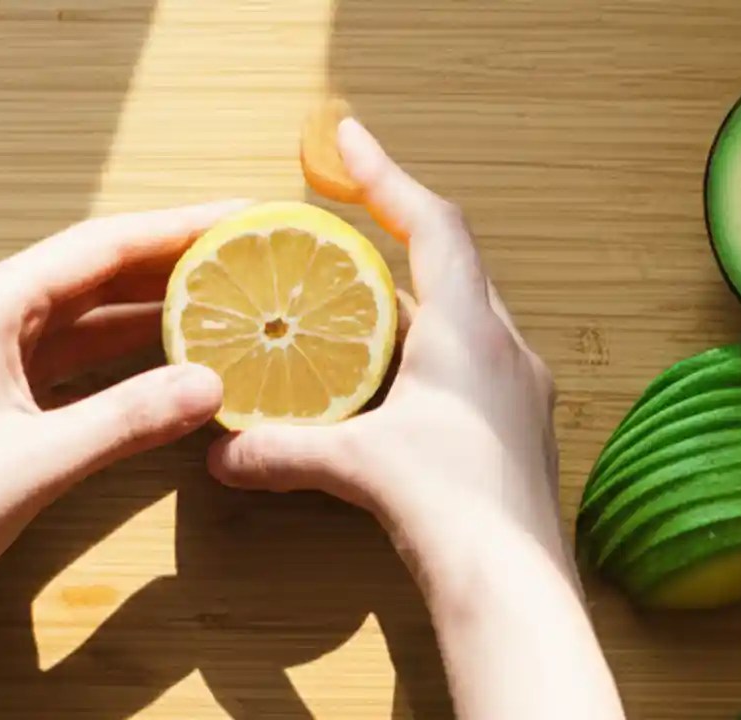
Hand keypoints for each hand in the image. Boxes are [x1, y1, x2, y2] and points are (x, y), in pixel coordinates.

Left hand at [0, 200, 248, 666]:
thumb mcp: (40, 460)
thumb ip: (130, 417)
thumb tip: (214, 384)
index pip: (98, 245)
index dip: (176, 226)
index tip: (239, 214)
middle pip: (93, 272)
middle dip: (169, 263)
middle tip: (244, 258)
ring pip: (84, 317)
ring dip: (148, 311)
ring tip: (222, 302)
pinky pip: (70, 359)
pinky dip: (120, 357)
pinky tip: (168, 360)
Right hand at [209, 120, 562, 574]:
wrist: (514, 585)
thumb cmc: (451, 509)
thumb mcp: (355, 466)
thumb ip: (282, 451)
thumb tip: (221, 455)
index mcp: (468, 331)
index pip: (432, 224)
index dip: (386, 176)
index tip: (348, 137)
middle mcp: (504, 347)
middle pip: (451, 265)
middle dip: (395, 239)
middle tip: (341, 231)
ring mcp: (519, 387)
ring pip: (462, 317)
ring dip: (410, 303)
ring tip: (354, 309)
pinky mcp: (518, 424)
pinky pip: (471, 361)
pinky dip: (428, 352)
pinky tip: (393, 383)